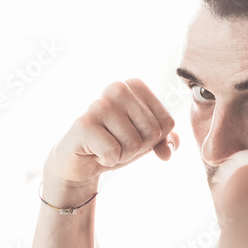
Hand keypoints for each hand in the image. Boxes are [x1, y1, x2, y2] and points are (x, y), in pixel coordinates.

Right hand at [43, 79, 179, 192]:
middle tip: (117, 143)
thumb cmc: (115, 144)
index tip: (132, 135)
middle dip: (138, 148)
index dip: (153, 139)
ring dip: (122, 155)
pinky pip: (114, 152)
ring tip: (106, 147)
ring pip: (134, 144)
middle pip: (152, 133)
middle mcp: (117, 88)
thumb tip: (167, 152)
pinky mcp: (84, 124)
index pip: (166, 123)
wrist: (80, 161)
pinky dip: (107, 160)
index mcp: (135, 86)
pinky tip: (95, 152)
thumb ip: (166, 141)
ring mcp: (99, 105)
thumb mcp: (146, 141)